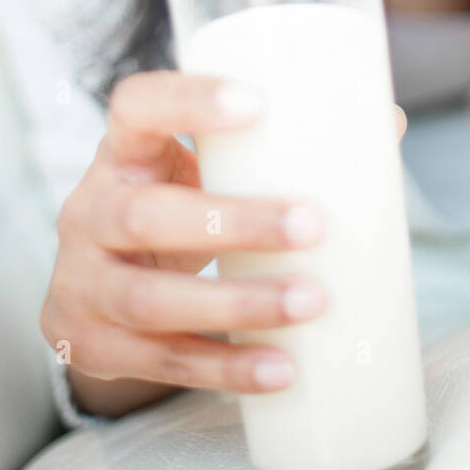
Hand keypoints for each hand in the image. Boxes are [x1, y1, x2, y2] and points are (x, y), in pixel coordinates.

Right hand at [41, 69, 406, 403]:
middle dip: (235, 223)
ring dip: (239, 304)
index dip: (188, 101)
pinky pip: (160, 359)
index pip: (135, 106)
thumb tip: (388, 124)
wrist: (94, 286)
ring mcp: (80, 283)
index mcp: (122, 152)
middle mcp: (87, 211)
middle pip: (146, 214)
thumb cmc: (175, 207)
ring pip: (151, 298)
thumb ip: (279, 149)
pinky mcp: (87, 342)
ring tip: (312, 303)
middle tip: (315, 225)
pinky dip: (225, 367)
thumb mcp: (202, 172)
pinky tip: (280, 369)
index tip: (258, 103)